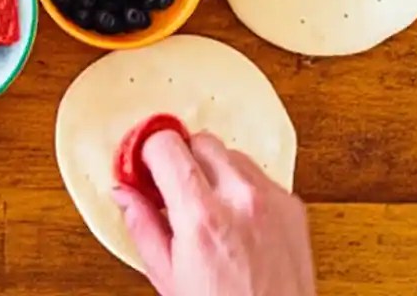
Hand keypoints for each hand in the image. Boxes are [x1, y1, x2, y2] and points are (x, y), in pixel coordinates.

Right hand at [113, 131, 314, 295]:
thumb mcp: (167, 276)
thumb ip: (141, 225)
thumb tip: (123, 193)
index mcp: (202, 218)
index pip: (167, 146)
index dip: (147, 150)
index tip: (141, 161)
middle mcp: (241, 200)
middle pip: (200, 140)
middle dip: (180, 158)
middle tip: (168, 184)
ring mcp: (272, 200)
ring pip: (231, 153)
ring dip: (212, 170)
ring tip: (203, 205)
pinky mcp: (293, 205)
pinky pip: (258, 175)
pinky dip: (241, 186)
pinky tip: (233, 216)